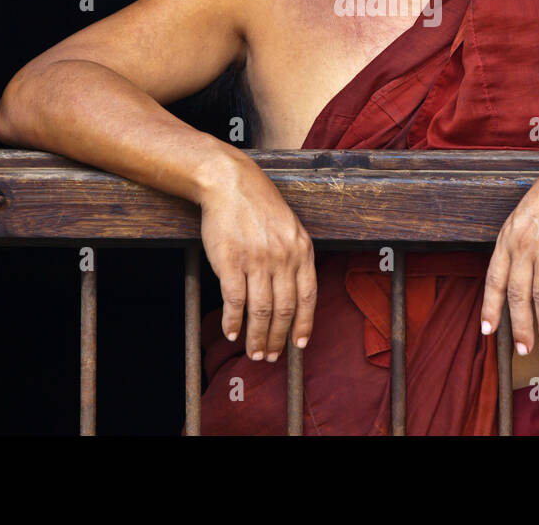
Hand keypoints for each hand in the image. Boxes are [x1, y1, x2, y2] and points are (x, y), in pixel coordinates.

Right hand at [197, 151, 316, 361]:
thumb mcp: (289, 227)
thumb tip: (294, 294)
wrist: (230, 183)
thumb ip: (294, 257)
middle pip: (284, 310)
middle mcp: (283, 257)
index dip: (304, 324)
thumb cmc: (258, 206)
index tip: (299, 344)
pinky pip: (235, 301)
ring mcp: (257, 260)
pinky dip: (233, 322)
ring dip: (257, 337)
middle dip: (278, 338)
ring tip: (253, 352)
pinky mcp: (230, 262)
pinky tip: (232, 333)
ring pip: (261, 311)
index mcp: (302, 250)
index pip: (308, 297)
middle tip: (270, 356)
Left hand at [479, 144, 538, 354]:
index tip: (488, 332)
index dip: (490, 309)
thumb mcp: (523, 218)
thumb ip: (516, 246)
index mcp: (508, 238)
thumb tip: (513, 280)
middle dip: (520, 327)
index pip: (493, 280)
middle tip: (525, 350)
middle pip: (518, 295)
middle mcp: (525, 244)